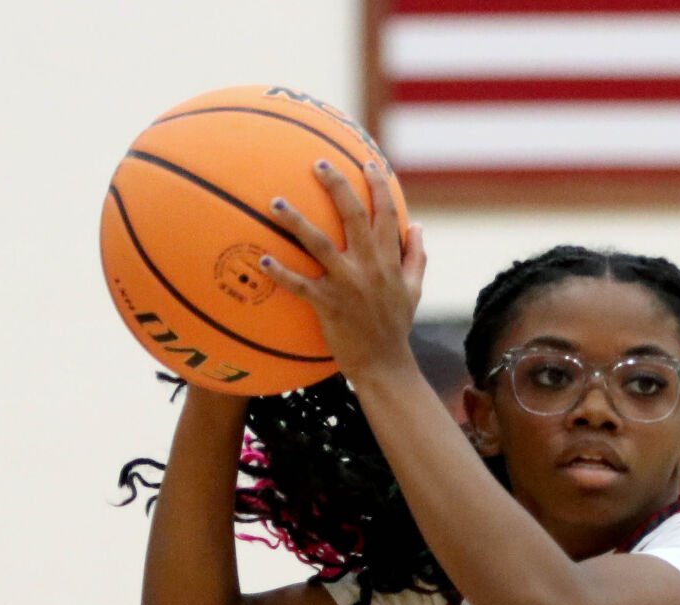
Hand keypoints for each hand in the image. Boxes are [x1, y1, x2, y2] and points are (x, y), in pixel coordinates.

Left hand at [260, 164, 425, 381]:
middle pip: (353, 216)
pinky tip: (261, 261)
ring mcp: (347, 285)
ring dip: (296, 221)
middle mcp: (368, 267)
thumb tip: (418, 225)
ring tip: (275, 203)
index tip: (366, 163)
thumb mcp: (413, 290)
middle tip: (318, 163)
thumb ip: (416, 256)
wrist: (384, 366)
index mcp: (389, 261)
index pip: (386, 215)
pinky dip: (280, 273)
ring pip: (319, 244)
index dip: (378, 186)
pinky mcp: (327, 305)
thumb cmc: (395, 328)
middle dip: (337, 186)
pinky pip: (300, 285)